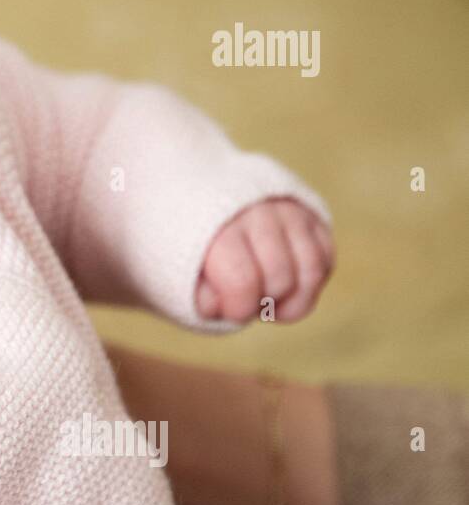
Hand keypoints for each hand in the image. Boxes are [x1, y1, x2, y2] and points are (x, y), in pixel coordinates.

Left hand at [196, 198, 333, 322]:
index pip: (242, 282)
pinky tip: (288, 282)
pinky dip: (311, 281)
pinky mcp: (311, 213)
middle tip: (248, 299)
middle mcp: (257, 212)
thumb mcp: (178, 274)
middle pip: (282, 279)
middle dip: (266, 302)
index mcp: (216, 228)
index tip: (229, 308)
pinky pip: (326, 258)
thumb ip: (200, 297)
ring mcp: (289, 210)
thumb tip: (230, 307)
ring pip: (313, 270)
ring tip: (270, 298)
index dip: (239, 308)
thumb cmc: (188, 248)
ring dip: (295, 298)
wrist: (197, 196)